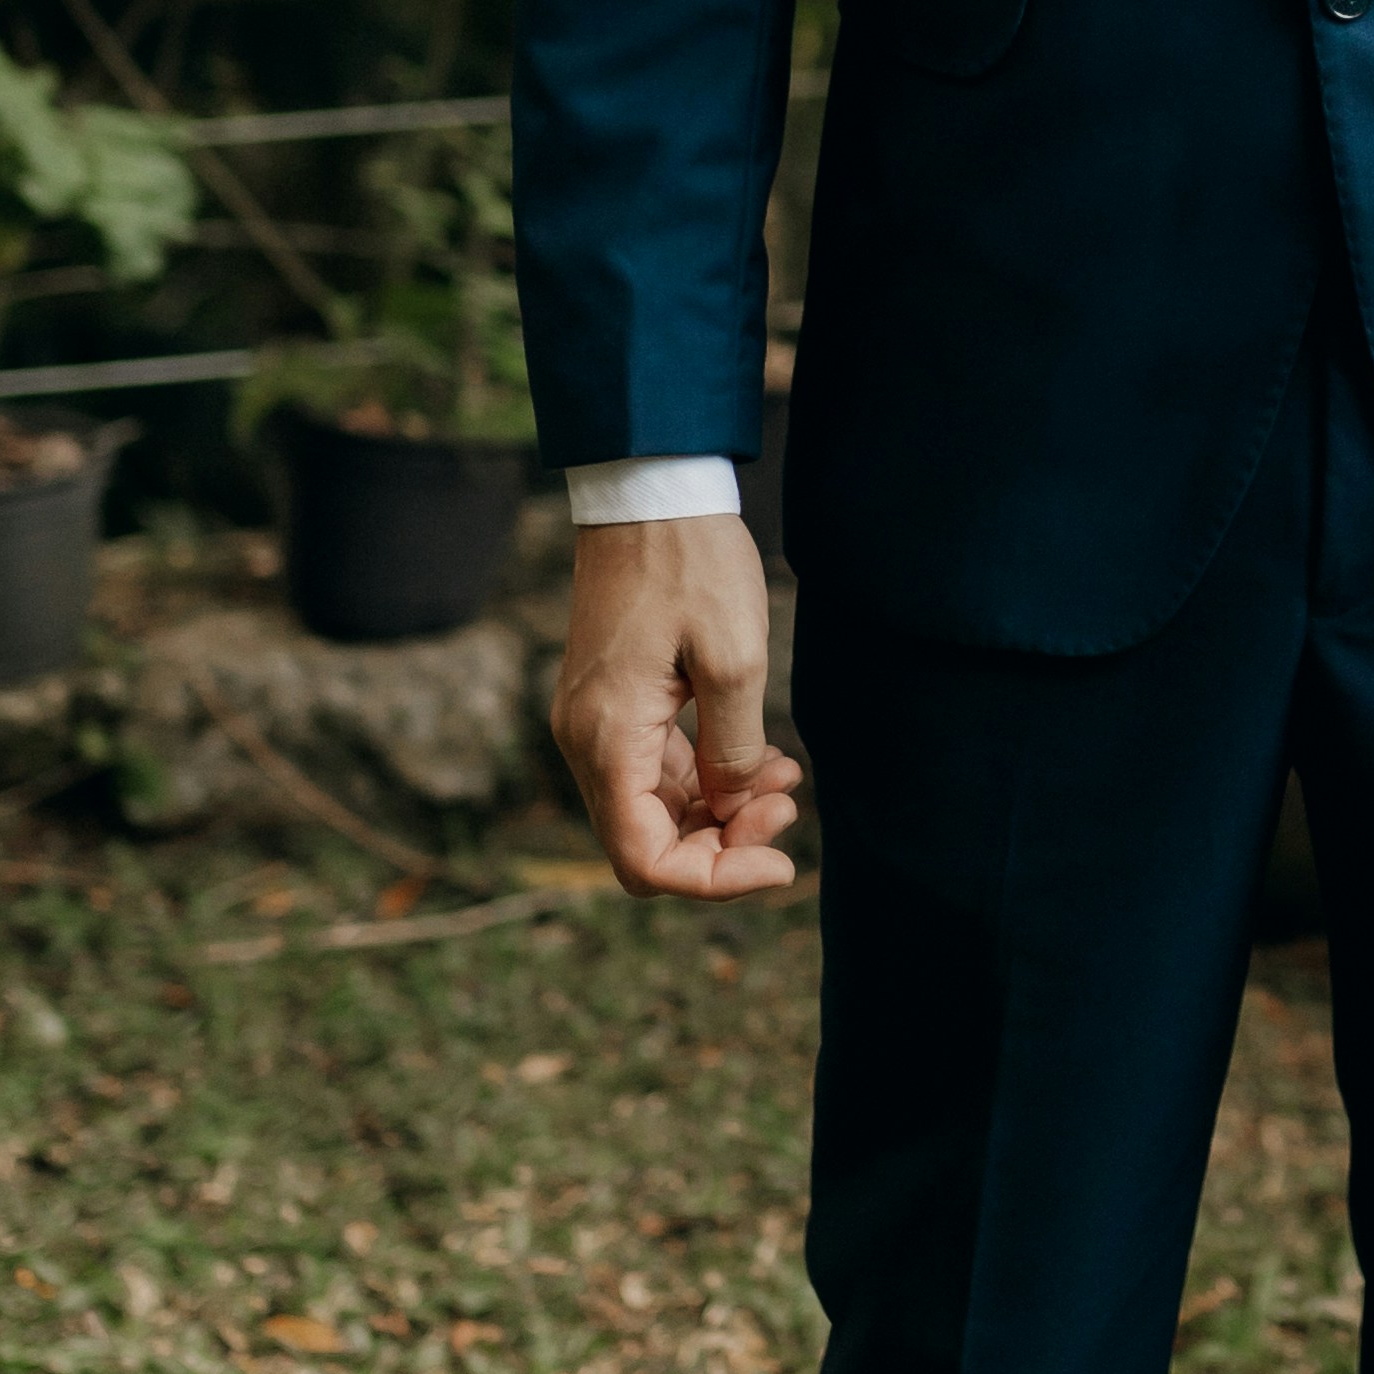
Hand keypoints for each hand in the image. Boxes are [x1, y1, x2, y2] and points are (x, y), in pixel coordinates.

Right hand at [552, 515, 804, 903]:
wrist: (650, 492)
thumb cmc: (691, 564)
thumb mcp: (735, 660)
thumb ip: (732, 752)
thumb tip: (732, 808)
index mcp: (607, 738)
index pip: (645, 860)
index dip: (713, 882)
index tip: (779, 864)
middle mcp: (586, 742)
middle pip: (647, 845)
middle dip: (722, 847)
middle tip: (786, 807)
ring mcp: (595, 724)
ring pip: (655, 812)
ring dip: (721, 814)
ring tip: (785, 782)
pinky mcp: (613, 704)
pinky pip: (657, 772)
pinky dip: (707, 779)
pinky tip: (762, 760)